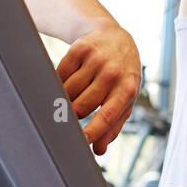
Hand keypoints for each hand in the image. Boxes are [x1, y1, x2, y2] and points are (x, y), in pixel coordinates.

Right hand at [56, 21, 141, 155]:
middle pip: (81, 106)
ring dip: (65, 98)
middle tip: (72, 114)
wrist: (114, 37)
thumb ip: (114, 124)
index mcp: (128, 89)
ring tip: (72, 94)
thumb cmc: (121, 74)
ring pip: (68, 91)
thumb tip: (98, 149)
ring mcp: (96, 60)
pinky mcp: (79, 49)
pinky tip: (67, 79)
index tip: (80, 143)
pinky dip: (59, 81)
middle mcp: (113, 73)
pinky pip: (59, 74)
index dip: (93, 131)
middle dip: (73, 114)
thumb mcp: (125, 97)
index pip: (107, 115)